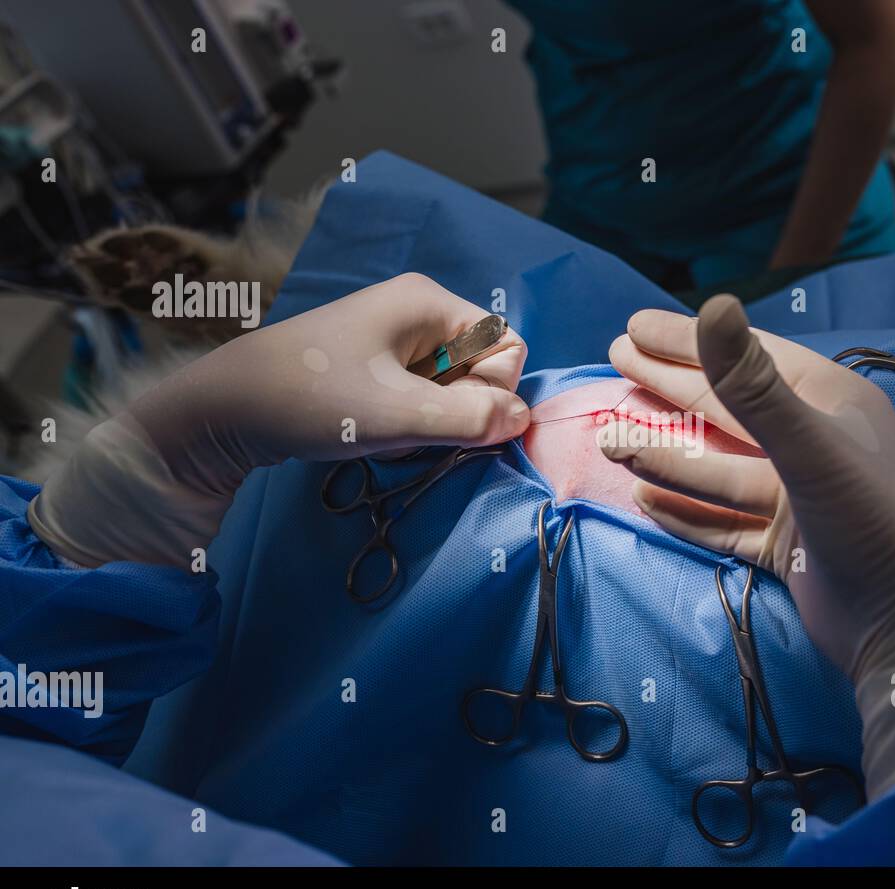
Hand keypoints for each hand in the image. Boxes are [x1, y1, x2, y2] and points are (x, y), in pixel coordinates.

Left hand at [31, 273, 528, 567]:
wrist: (223, 412)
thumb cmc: (311, 401)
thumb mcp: (399, 416)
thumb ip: (471, 419)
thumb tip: (522, 420)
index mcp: (429, 302)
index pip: (507, 347)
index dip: (492, 392)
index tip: (450, 419)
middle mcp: (417, 311)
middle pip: (481, 369)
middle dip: (459, 410)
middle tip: (412, 428)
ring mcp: (394, 338)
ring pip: (453, 389)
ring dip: (432, 422)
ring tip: (387, 431)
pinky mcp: (375, 366)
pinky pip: (423, 397)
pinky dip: (409, 423)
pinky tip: (374, 432)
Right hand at [604, 294, 894, 678]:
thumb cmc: (869, 524)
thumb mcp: (809, 447)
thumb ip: (753, 384)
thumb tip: (714, 303)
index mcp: (831, 403)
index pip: (749, 357)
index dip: (690, 340)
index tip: (636, 327)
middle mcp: (814, 443)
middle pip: (726, 407)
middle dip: (670, 385)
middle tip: (615, 358)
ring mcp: (798, 497)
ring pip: (716, 467)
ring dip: (664, 453)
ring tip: (611, 437)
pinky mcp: (786, 545)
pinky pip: (722, 520)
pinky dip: (684, 508)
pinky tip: (643, 497)